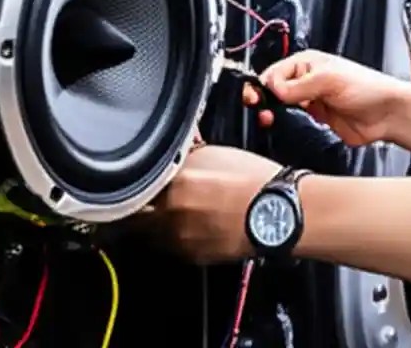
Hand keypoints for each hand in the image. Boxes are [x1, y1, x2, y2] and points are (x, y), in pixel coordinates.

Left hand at [141, 145, 282, 263]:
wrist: (277, 213)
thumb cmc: (254, 181)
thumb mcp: (214, 153)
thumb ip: (182, 157)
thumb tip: (170, 157)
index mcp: (174, 179)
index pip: (134, 181)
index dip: (134, 180)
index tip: (132, 180)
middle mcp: (170, 210)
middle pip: (134, 214)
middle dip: (136, 207)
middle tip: (141, 200)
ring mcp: (179, 237)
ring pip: (149, 233)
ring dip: (153, 225)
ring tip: (171, 214)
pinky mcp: (192, 256)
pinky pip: (171, 247)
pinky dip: (175, 238)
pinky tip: (192, 226)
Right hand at [243, 50, 407, 144]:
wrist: (386, 114)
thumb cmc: (367, 88)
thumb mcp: (328, 80)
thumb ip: (298, 86)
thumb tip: (274, 90)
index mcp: (308, 63)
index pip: (275, 72)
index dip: (265, 85)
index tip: (259, 97)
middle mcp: (307, 79)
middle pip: (274, 88)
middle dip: (265, 98)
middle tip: (261, 109)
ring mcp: (312, 99)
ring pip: (281, 104)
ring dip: (272, 110)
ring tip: (269, 117)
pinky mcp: (317, 117)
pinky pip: (293, 118)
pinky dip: (285, 121)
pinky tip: (283, 123)